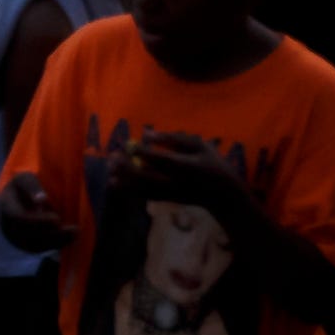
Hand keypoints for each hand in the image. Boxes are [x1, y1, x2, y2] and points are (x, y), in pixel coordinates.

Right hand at [0, 172, 73, 246]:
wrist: (11, 200)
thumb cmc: (21, 187)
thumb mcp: (25, 178)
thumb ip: (32, 186)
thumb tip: (42, 200)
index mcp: (6, 208)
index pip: (19, 218)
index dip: (38, 221)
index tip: (57, 218)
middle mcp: (7, 227)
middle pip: (30, 235)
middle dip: (53, 234)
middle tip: (75, 230)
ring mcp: (15, 238)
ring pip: (36, 245)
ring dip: (57, 241)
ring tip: (76, 234)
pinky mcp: (24, 245)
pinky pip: (39, 249)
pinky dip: (55, 244)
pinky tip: (70, 237)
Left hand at [125, 130, 258, 228]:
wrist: (225, 196)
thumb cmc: (213, 163)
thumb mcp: (200, 145)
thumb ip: (174, 138)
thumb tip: (145, 133)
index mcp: (189, 167)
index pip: (163, 161)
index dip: (144, 153)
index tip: (130, 144)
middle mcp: (179, 183)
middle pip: (150, 178)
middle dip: (128, 168)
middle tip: (112, 157)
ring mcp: (173, 194)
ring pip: (145, 190)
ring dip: (125, 180)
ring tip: (109, 169)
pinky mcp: (169, 200)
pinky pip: (145, 196)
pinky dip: (129, 190)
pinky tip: (115, 183)